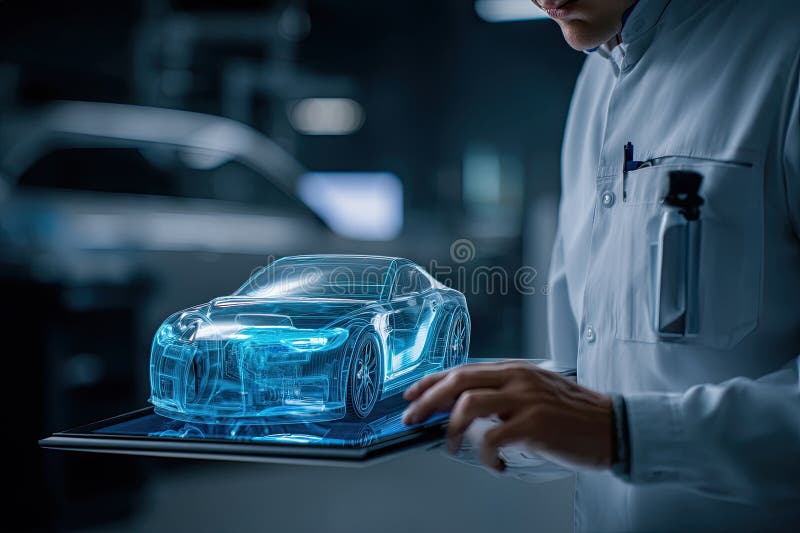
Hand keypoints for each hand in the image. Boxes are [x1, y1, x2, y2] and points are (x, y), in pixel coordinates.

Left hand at [402, 361, 614, 470]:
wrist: (614, 426)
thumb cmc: (573, 414)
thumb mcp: (535, 392)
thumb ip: (502, 393)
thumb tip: (462, 407)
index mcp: (515, 369)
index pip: (461, 369)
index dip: (431, 381)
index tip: (412, 394)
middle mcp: (517, 379)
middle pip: (457, 381)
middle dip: (426, 401)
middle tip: (411, 419)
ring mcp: (526, 400)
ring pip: (468, 405)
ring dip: (451, 430)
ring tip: (452, 447)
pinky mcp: (535, 425)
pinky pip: (492, 438)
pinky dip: (484, 455)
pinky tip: (494, 465)